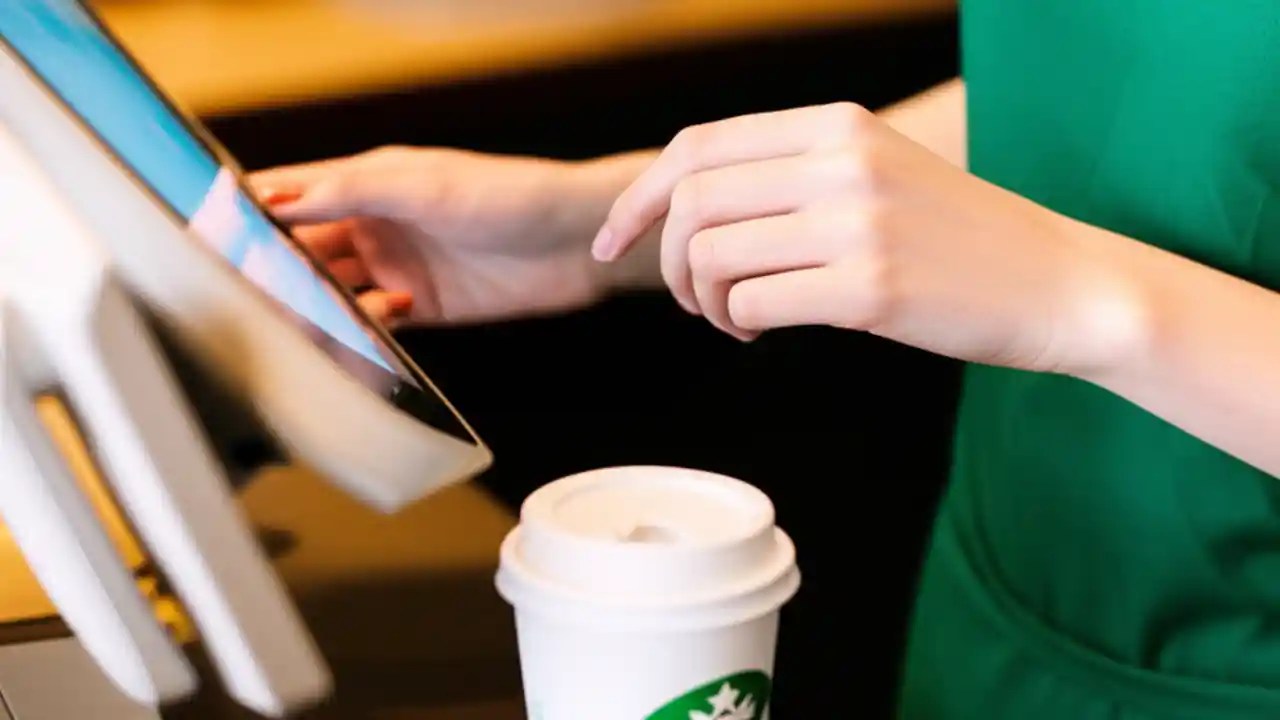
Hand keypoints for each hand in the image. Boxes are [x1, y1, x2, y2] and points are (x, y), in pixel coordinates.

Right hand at [250, 147, 642, 326]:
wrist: (575, 241)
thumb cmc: (508, 195)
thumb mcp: (423, 185)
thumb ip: (349, 192)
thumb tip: (275, 198)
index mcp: (368, 181)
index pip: (293, 192)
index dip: (249, 209)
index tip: (209, 232)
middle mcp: (374, 223)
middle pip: (303, 247)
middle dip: (276, 267)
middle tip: (251, 291)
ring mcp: (395, 265)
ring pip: (332, 288)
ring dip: (317, 302)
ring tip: (308, 314)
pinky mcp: (421, 306)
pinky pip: (372, 320)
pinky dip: (362, 325)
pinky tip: (375, 318)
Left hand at [592, 103, 1144, 374]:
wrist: (1060, 284)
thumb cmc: (959, 238)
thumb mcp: (877, 172)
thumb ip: (792, 174)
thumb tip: (689, 211)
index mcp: (837, 123)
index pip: (697, 146)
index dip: (639, 197)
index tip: (614, 241)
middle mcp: (842, 160)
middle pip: (694, 202)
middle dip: (669, 260)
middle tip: (694, 299)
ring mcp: (858, 222)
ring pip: (713, 255)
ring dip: (701, 299)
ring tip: (732, 319)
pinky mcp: (871, 288)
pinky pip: (753, 303)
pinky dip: (737, 324)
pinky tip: (758, 332)